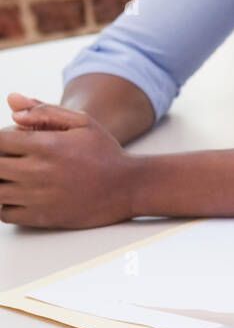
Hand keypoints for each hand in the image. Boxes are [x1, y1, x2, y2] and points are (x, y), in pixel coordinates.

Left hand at [0, 93, 136, 228]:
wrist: (128, 187)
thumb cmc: (105, 152)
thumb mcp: (82, 122)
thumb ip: (45, 111)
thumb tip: (13, 110)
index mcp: (46, 146)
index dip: (2, 138)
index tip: (13, 141)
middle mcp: (37, 172)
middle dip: (0, 158)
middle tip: (14, 158)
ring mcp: (37, 197)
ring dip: (2, 180)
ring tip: (15, 175)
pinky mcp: (41, 218)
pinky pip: (4, 213)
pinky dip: (5, 204)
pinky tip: (19, 195)